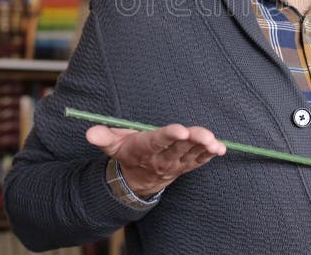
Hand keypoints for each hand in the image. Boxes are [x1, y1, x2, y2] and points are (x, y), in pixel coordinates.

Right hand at [86, 124, 226, 199]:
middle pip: (179, 147)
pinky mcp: (186, 165)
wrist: (138, 180)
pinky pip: (200, 161)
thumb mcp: (112, 146)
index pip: (158, 142)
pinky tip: (220, 148)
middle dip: (192, 139)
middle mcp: (162, 157)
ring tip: (214, 142)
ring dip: (204, 148)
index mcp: (145, 149)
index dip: (169, 136)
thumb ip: (103, 137)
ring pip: (191, 154)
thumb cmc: (128, 153)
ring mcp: (176, 163)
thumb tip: (90, 132)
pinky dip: (210, 155)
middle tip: (203, 133)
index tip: (179, 129)